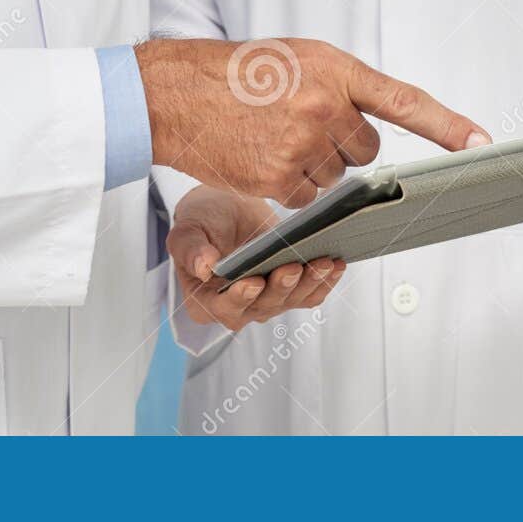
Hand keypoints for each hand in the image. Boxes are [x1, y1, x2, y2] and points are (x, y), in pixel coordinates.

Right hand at [138, 37, 488, 207]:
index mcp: (335, 69)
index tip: (482, 142)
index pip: (405, 101)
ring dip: (312, 168)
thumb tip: (370, 124)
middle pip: (366, 152)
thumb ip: (340, 86)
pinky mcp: (277, 178)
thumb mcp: (299, 58)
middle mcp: (324, 106)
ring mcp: (302, 145)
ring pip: (336, 179)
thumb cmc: (238, 73)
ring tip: (272, 137)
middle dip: (342, 147)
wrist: (176, 92)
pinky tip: (261, 159)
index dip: (447, 125)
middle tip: (301, 125)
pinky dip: (287, 188)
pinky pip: (305, 199)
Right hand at [166, 186, 344, 332]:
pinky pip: (309, 294)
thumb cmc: (202, 223)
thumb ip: (190, 249)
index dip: (240, 298)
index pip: (224, 308)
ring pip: (291, 301)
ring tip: (325, 263)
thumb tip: (205, 267)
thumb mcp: (187, 231)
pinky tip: (336, 265)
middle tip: (295, 266)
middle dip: (282, 288)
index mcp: (205, 302)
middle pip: (263, 306)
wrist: (226, 212)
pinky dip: (324, 282)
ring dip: (310, 284)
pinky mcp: (289, 291)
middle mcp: (237, 309)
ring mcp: (266, 302)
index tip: (254, 282)